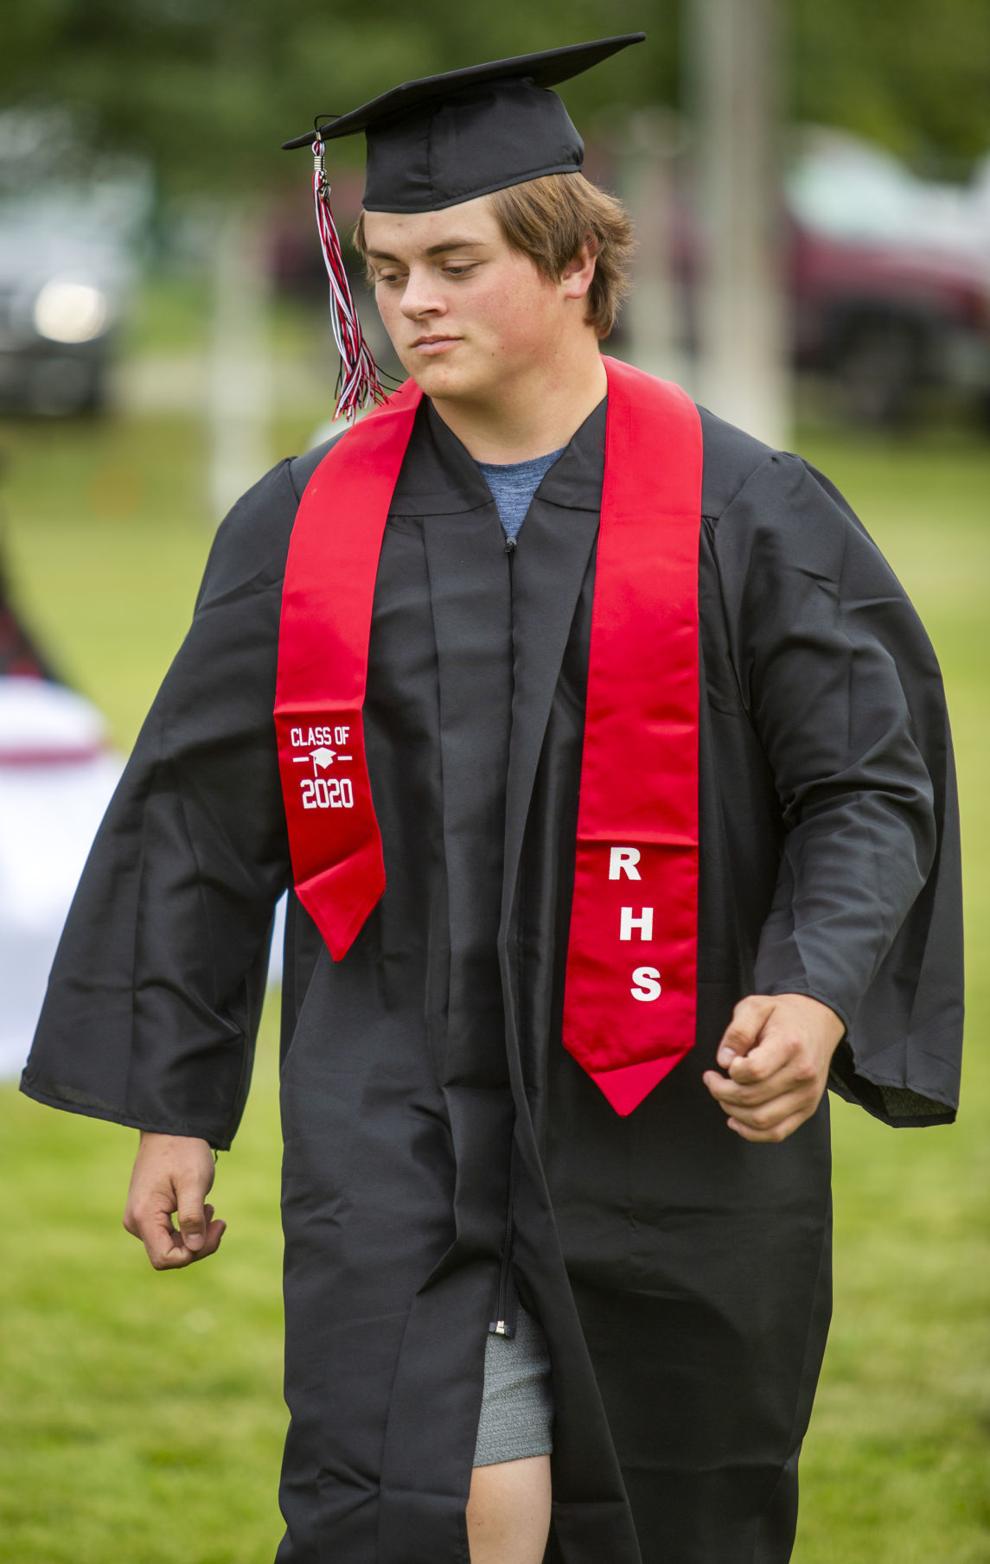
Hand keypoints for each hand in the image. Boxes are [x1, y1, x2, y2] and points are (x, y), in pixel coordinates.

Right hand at [123, 1132, 225, 1268]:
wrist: (170, 1129)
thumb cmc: (183, 1151)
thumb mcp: (194, 1182)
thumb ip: (192, 1217)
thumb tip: (195, 1248)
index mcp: (144, 1215)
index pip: (165, 1258)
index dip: (194, 1252)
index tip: (216, 1226)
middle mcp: (136, 1222)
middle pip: (168, 1254)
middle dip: (198, 1244)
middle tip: (219, 1220)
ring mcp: (140, 1219)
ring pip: (169, 1246)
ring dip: (194, 1235)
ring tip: (209, 1208)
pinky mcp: (147, 1214)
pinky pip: (168, 1234)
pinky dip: (188, 1228)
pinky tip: (202, 1209)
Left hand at [702, 993, 845, 1142]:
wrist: (818, 1023)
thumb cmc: (782, 1015)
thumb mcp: (756, 1006)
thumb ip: (737, 1031)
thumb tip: (724, 1061)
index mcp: (790, 1045)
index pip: (754, 1071)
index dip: (732, 1071)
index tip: (725, 1063)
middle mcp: (803, 1073)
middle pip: (752, 1098)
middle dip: (721, 1092)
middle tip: (711, 1079)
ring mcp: (807, 1095)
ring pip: (761, 1120)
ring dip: (732, 1111)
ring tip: (722, 1095)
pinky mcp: (807, 1109)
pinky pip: (777, 1133)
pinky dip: (751, 1132)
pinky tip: (735, 1119)